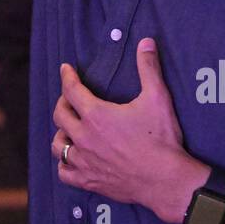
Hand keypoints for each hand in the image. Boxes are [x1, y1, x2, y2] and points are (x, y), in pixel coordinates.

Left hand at [50, 38, 202, 220]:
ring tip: (69, 128)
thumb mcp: (158, 98)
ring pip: (57, 145)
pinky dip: (64, 164)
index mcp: (96, 115)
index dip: (67, 76)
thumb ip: (149, 68)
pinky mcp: (89, 181)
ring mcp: (85, 161)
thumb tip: (146, 42)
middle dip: (63, 102)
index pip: (72, 90)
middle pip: (60, 115)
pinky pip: (65, 172)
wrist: (166, 180)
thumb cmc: (161, 139)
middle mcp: (84, 137)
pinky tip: (71, 159)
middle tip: (70, 98)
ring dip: (61, 133)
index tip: (65, 69)